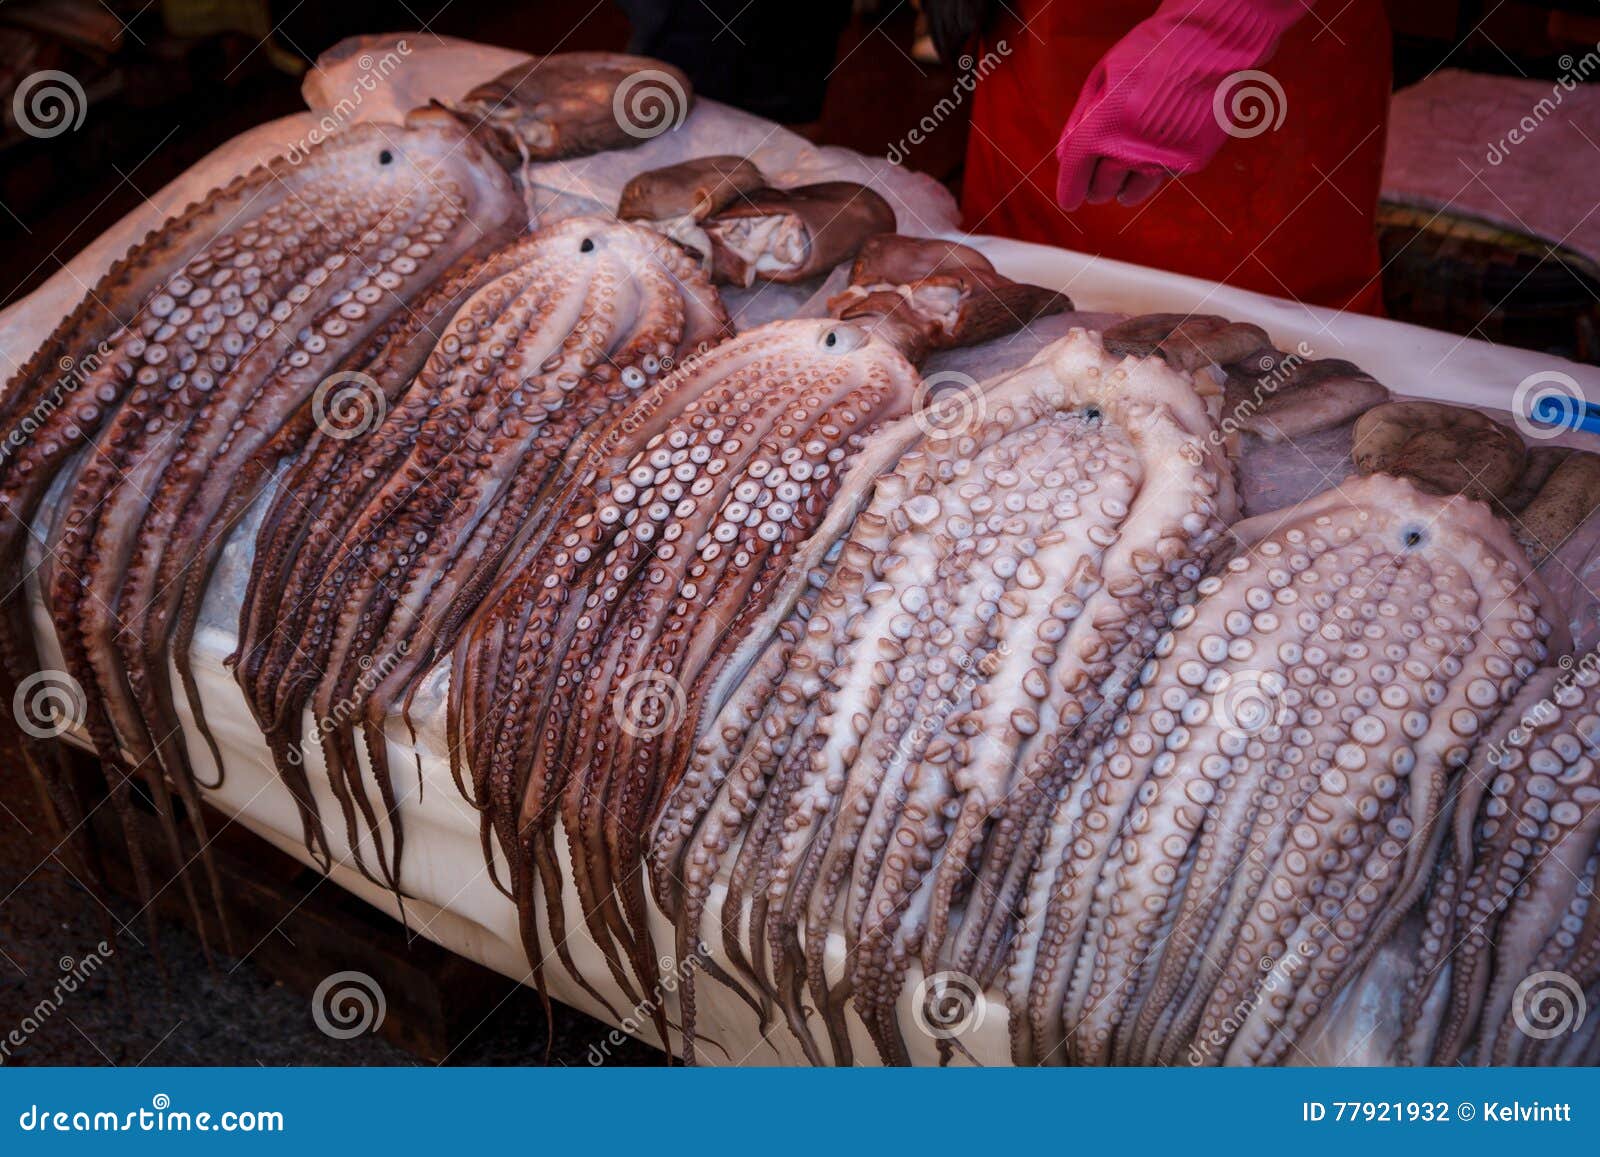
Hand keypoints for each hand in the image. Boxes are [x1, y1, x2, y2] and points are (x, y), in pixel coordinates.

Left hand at [1054, 0, 1309, 211]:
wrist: (1214, 40)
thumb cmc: (1153, 50)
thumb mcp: (1104, 74)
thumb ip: (1080, 118)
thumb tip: (1064, 156)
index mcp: (1102, 127)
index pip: (1076, 175)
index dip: (1070, 192)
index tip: (1070, 201)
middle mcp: (1130, 150)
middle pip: (1102, 189)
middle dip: (1096, 186)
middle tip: (1099, 178)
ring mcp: (1162, 158)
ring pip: (1131, 193)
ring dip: (1122, 187)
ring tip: (1124, 173)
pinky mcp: (1190, 160)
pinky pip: (1163, 176)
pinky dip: (1156, 167)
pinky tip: (1161, 143)